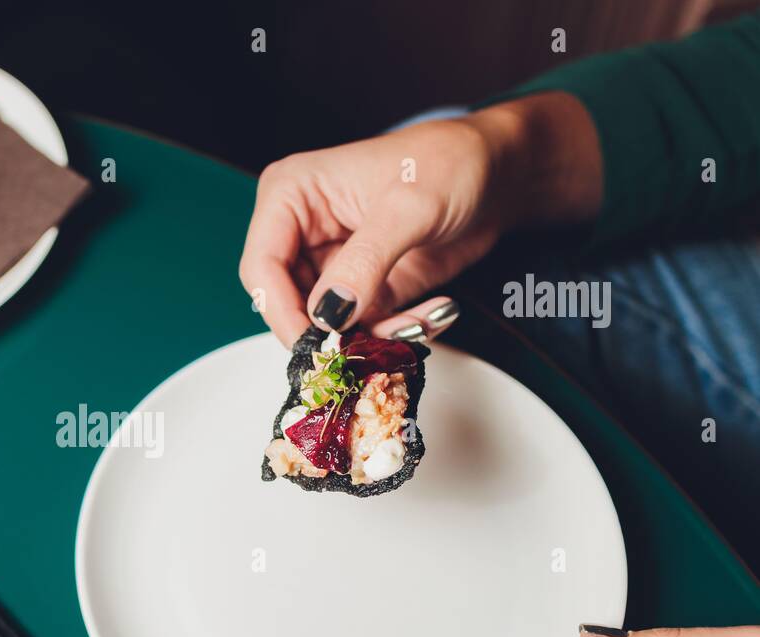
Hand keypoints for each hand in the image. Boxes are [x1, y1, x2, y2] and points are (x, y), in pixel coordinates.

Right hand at [239, 93, 601, 346]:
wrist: (502, 173)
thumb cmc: (452, 163)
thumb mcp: (409, 208)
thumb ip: (365, 262)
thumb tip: (329, 315)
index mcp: (292, 196)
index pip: (261, 268)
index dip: (282, 312)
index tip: (320, 344)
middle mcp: (301, 233)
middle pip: (289, 305)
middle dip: (335, 331)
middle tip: (377, 342)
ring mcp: (332, 265)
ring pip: (329, 326)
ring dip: (373, 336)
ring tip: (422, 317)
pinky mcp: (363, 289)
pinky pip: (363, 329)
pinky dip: (397, 332)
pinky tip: (435, 310)